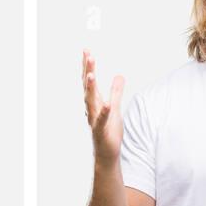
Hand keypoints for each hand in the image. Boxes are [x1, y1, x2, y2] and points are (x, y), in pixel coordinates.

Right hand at [83, 49, 123, 165]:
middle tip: (88, 56)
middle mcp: (92, 108)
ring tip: (91, 74)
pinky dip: (103, 112)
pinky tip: (106, 104)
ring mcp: (95, 119)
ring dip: (90, 88)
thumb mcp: (115, 108)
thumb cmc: (109, 131)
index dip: (88, 67)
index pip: (90, 81)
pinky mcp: (101, 131)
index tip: (86, 51)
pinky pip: (101, 120)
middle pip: (88, 87)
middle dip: (88, 71)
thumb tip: (119, 76)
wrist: (107, 154)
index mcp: (95, 102)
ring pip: (90, 101)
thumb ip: (116, 92)